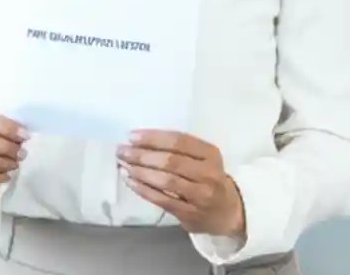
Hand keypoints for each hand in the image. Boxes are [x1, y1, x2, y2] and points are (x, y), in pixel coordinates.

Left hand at [118, 130, 244, 236]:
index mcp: (211, 154)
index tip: (131, 136)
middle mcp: (208, 173)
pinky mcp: (190, 213)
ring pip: (165, 181)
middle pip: (170, 161)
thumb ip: (180, 149)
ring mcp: (200, 195)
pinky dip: (143, 190)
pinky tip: (130, 181)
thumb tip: (140, 140)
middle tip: (121, 151)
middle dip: (142, 155)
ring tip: (123, 165)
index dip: (153, 138)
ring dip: (140, 172)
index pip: (179, 141)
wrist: (228, 212)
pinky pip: (162, 199)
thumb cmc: (209, 178)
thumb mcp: (204, 159)